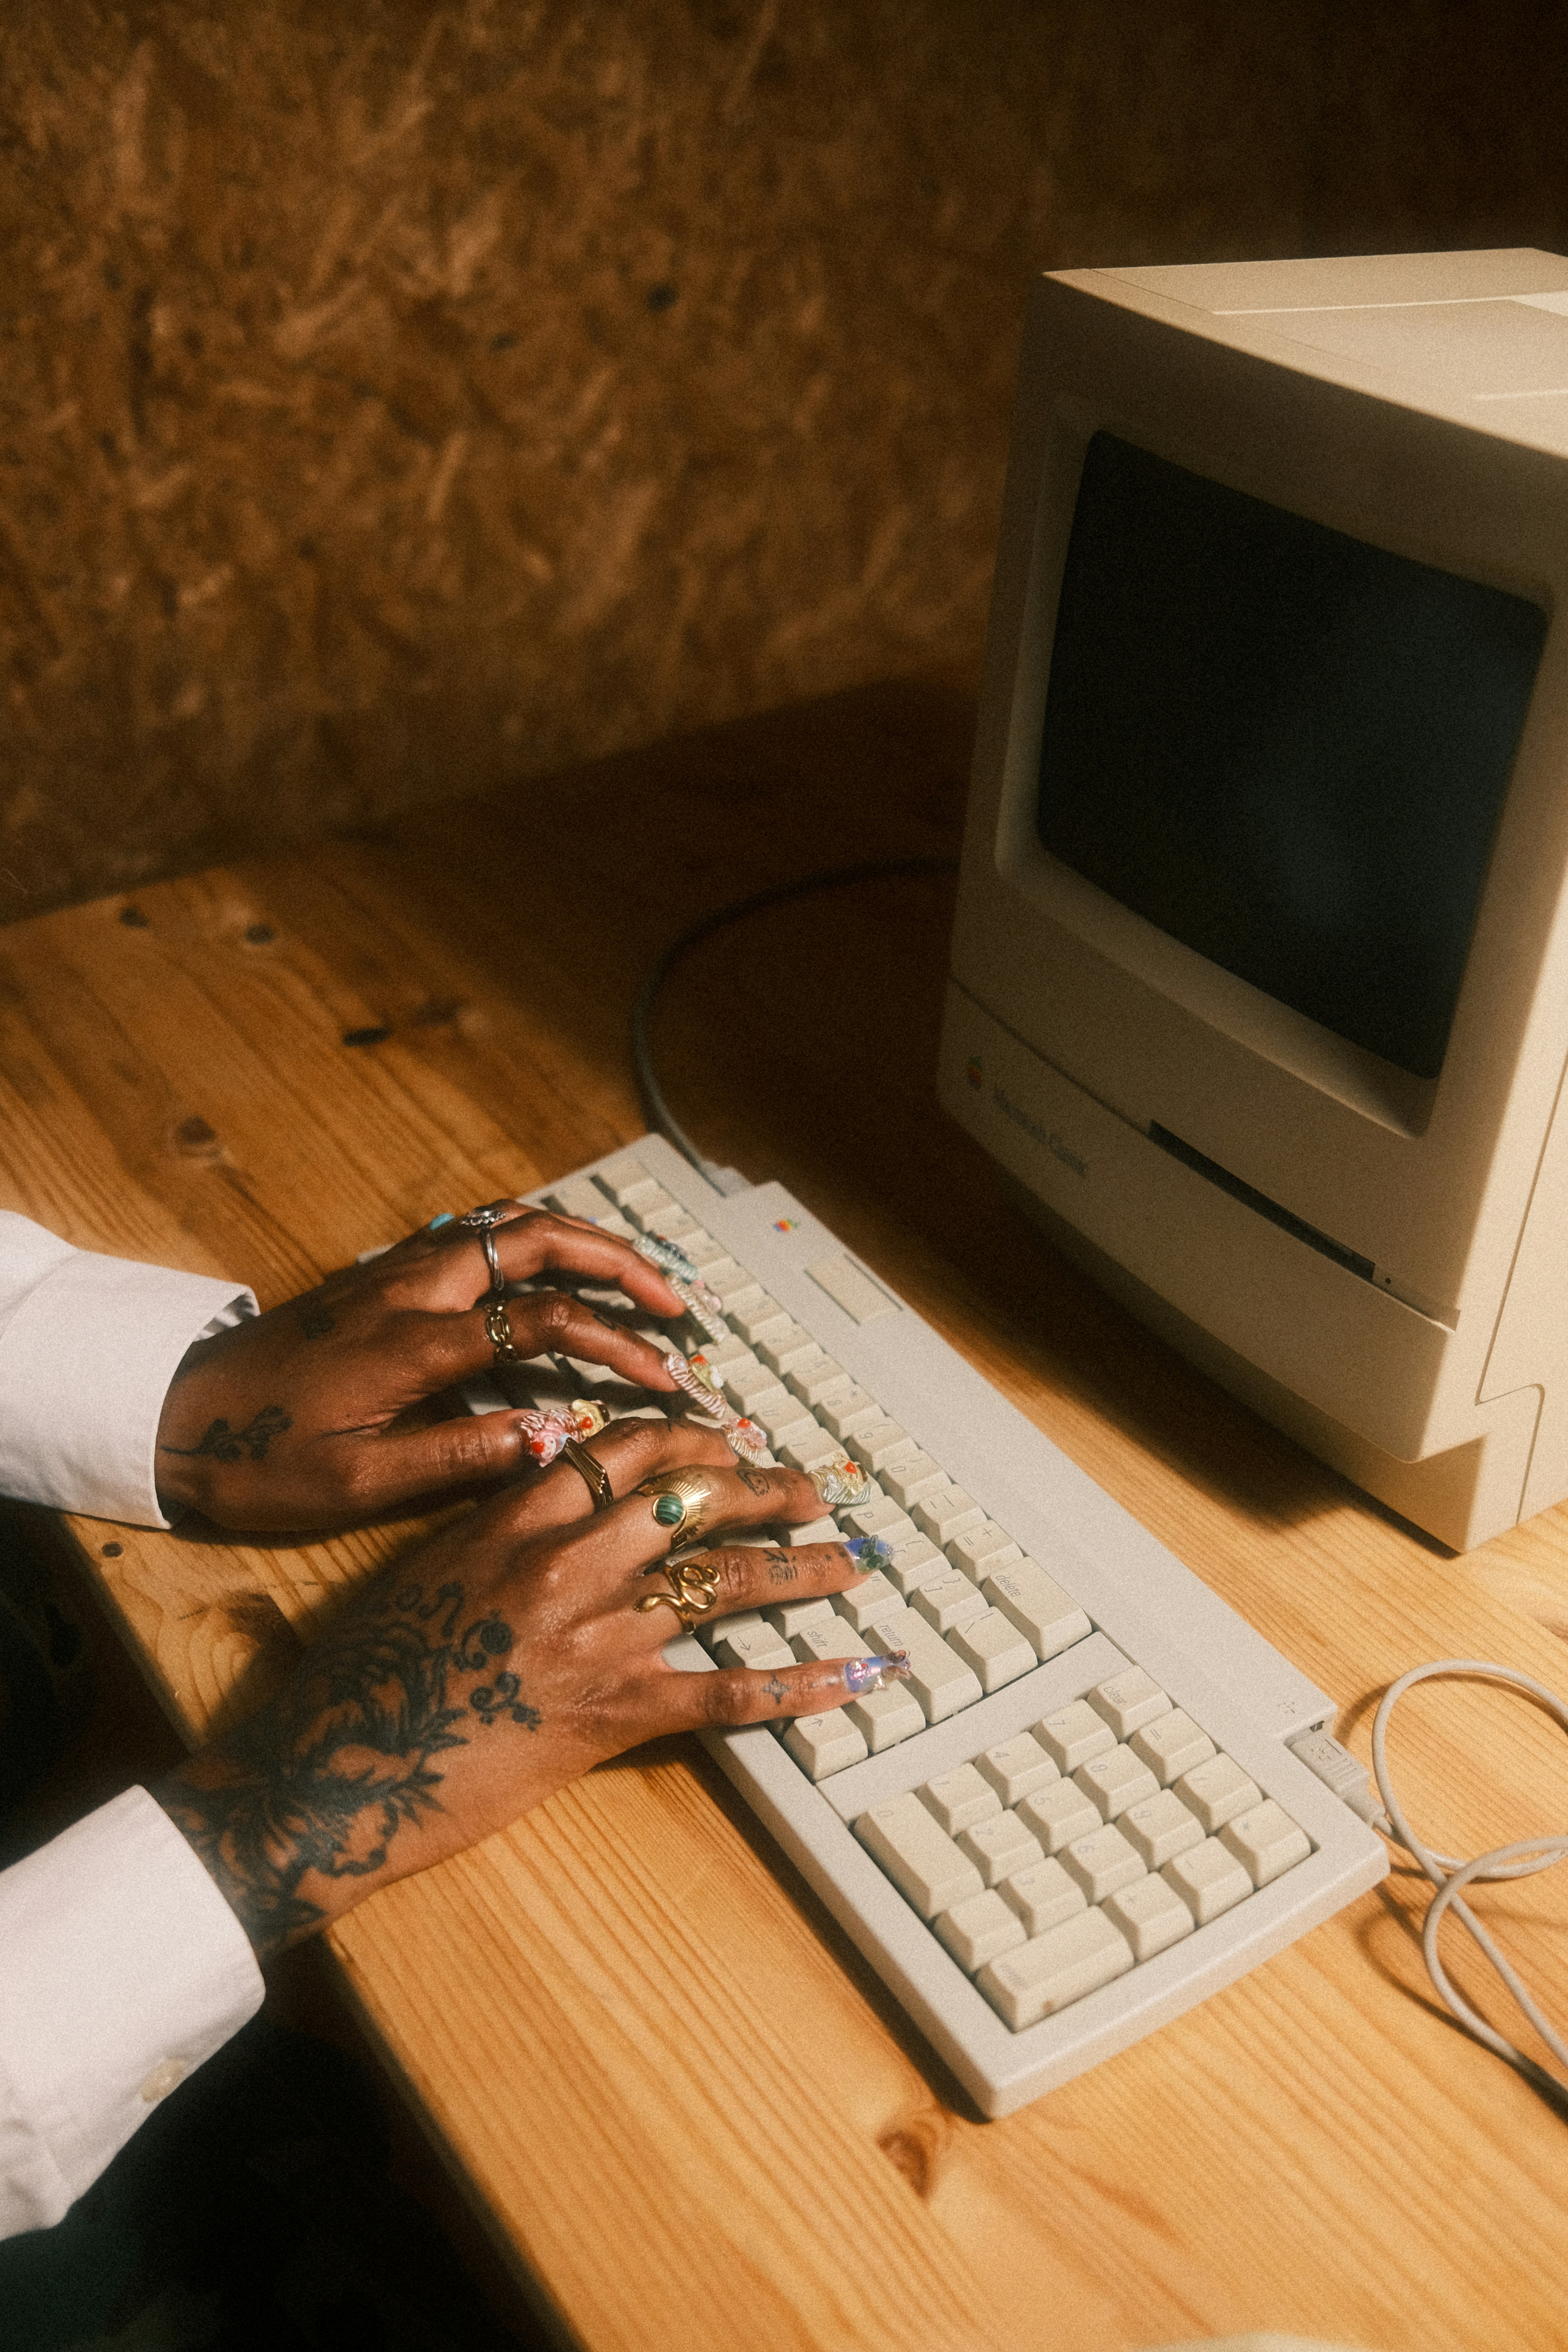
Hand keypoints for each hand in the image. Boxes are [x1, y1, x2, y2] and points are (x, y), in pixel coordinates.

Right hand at [151, 1424, 895, 1956]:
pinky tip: (857, 1677)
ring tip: (856, 1561)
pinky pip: (728, 1692)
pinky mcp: (612, 1714)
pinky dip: (801, 1685)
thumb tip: (550, 1489)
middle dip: (767, 1490)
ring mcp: (595, 1638)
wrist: (334, 1772)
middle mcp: (565, 1564)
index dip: (693, 1437)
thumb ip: (495, 1527)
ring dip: (804, 1568)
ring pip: (725, 1582)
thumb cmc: (363, 1676)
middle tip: (814, 1492)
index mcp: (513, 1520)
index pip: (624, 1449)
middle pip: (692, 1500)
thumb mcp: (423, 1571)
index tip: (729, 1441)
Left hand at [154, 1206, 691, 1529]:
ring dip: (582, 1241)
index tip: (667, 1376)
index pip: (546, 1321)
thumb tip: (555, 1440)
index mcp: (414, 1341)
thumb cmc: (257, 1459)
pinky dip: (532, 1237)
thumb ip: (460, 1457)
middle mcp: (411, 1288)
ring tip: (637, 1273)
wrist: (170, 1416)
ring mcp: (394, 1270)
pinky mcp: (379, 1273)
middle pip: (540, 1240)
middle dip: (621, 1262)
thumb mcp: (357, 1484)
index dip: (619, 1343)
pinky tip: (555, 1264)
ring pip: (509, 1224)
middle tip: (677, 1299)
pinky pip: (475, 1232)